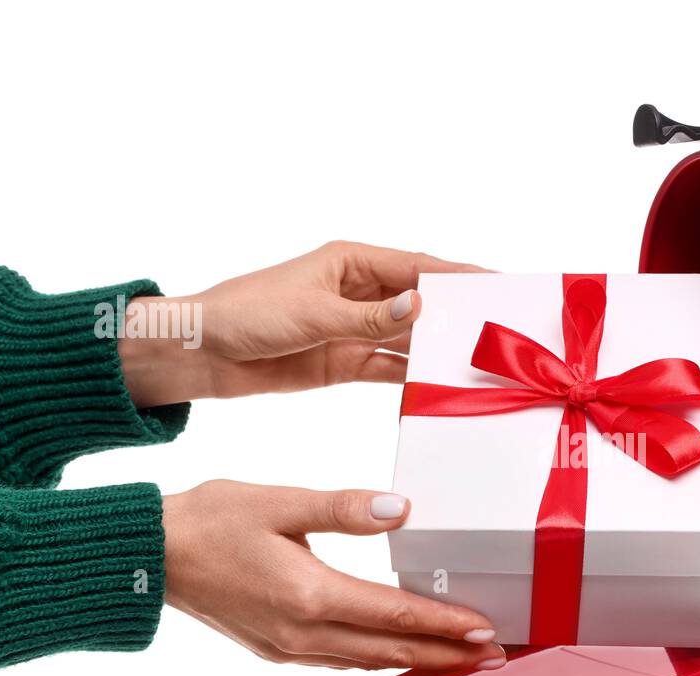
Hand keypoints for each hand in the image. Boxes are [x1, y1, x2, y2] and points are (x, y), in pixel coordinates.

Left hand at [120, 241, 485, 407]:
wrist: (199, 353)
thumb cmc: (245, 314)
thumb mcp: (311, 314)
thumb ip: (368, 318)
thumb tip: (420, 307)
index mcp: (353, 263)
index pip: (420, 268)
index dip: (461, 275)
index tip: (499, 285)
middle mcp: (360, 293)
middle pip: (421, 305)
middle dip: (458, 317)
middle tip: (500, 334)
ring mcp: (354, 329)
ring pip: (409, 340)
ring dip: (438, 353)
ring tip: (479, 367)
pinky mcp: (344, 362)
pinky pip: (389, 370)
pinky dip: (411, 380)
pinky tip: (439, 390)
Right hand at [162, 480, 505, 671]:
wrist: (149, 556)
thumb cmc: (209, 522)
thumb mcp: (279, 502)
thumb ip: (343, 507)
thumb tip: (399, 508)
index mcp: (309, 596)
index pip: (394, 614)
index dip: (445, 625)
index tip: (485, 630)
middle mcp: (302, 633)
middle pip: (391, 650)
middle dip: (447, 656)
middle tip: (495, 656)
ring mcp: (289, 648)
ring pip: (368, 661)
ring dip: (416, 661)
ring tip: (458, 659)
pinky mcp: (277, 649)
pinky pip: (341, 662)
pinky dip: (378, 659)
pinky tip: (396, 652)